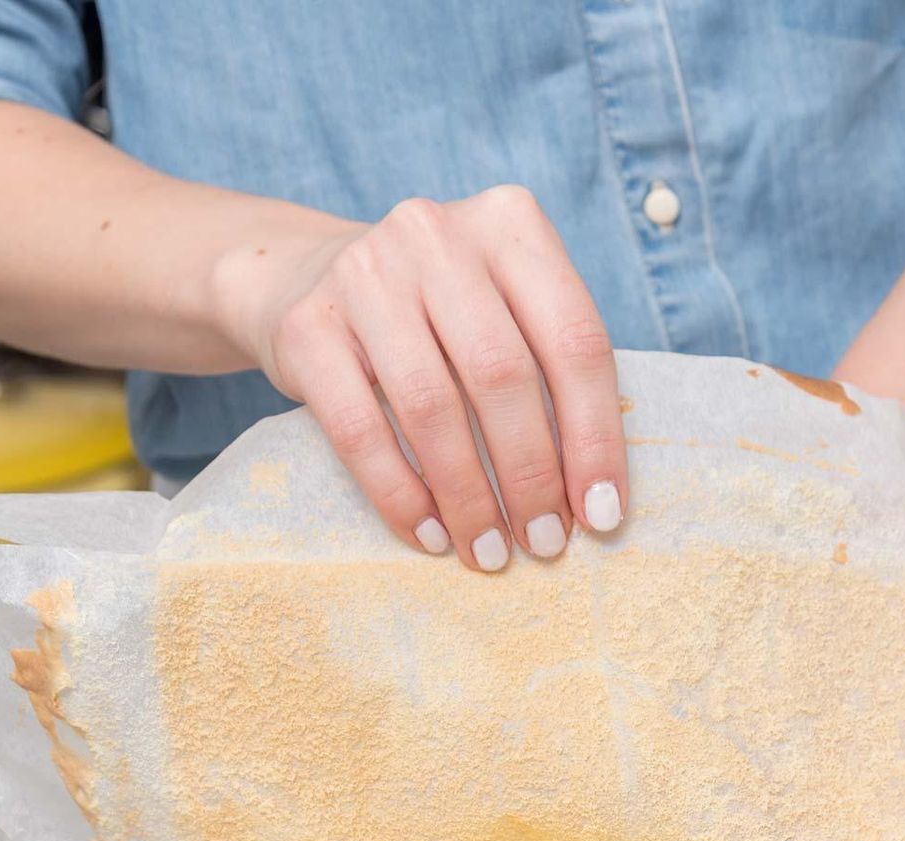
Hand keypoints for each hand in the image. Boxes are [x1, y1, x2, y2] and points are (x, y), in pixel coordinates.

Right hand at [213, 186, 628, 570]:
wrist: (301, 279)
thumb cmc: (431, 313)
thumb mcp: (498, 306)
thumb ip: (547, 366)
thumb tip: (594, 493)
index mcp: (509, 224)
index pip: (575, 341)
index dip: (596, 438)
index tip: (603, 515)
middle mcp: (436, 235)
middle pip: (503, 376)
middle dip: (531, 476)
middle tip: (544, 543)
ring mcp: (364, 274)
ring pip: (432, 408)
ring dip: (469, 497)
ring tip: (490, 551)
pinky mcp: (305, 327)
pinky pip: (360, 430)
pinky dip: (401, 495)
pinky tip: (431, 534)